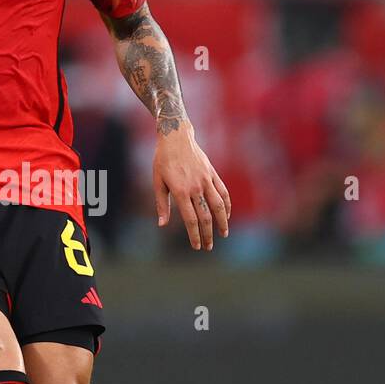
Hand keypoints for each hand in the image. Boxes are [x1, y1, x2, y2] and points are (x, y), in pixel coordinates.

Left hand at [153, 121, 230, 250]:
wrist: (176, 136)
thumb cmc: (163, 160)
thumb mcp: (157, 182)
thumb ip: (161, 204)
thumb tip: (162, 225)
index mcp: (180, 191)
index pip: (190, 219)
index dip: (195, 235)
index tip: (197, 246)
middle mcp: (195, 187)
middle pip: (206, 216)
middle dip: (208, 234)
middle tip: (208, 247)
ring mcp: (206, 180)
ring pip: (218, 206)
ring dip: (222, 222)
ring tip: (223, 234)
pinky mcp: (212, 173)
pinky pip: (223, 192)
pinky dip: (226, 205)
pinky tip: (225, 215)